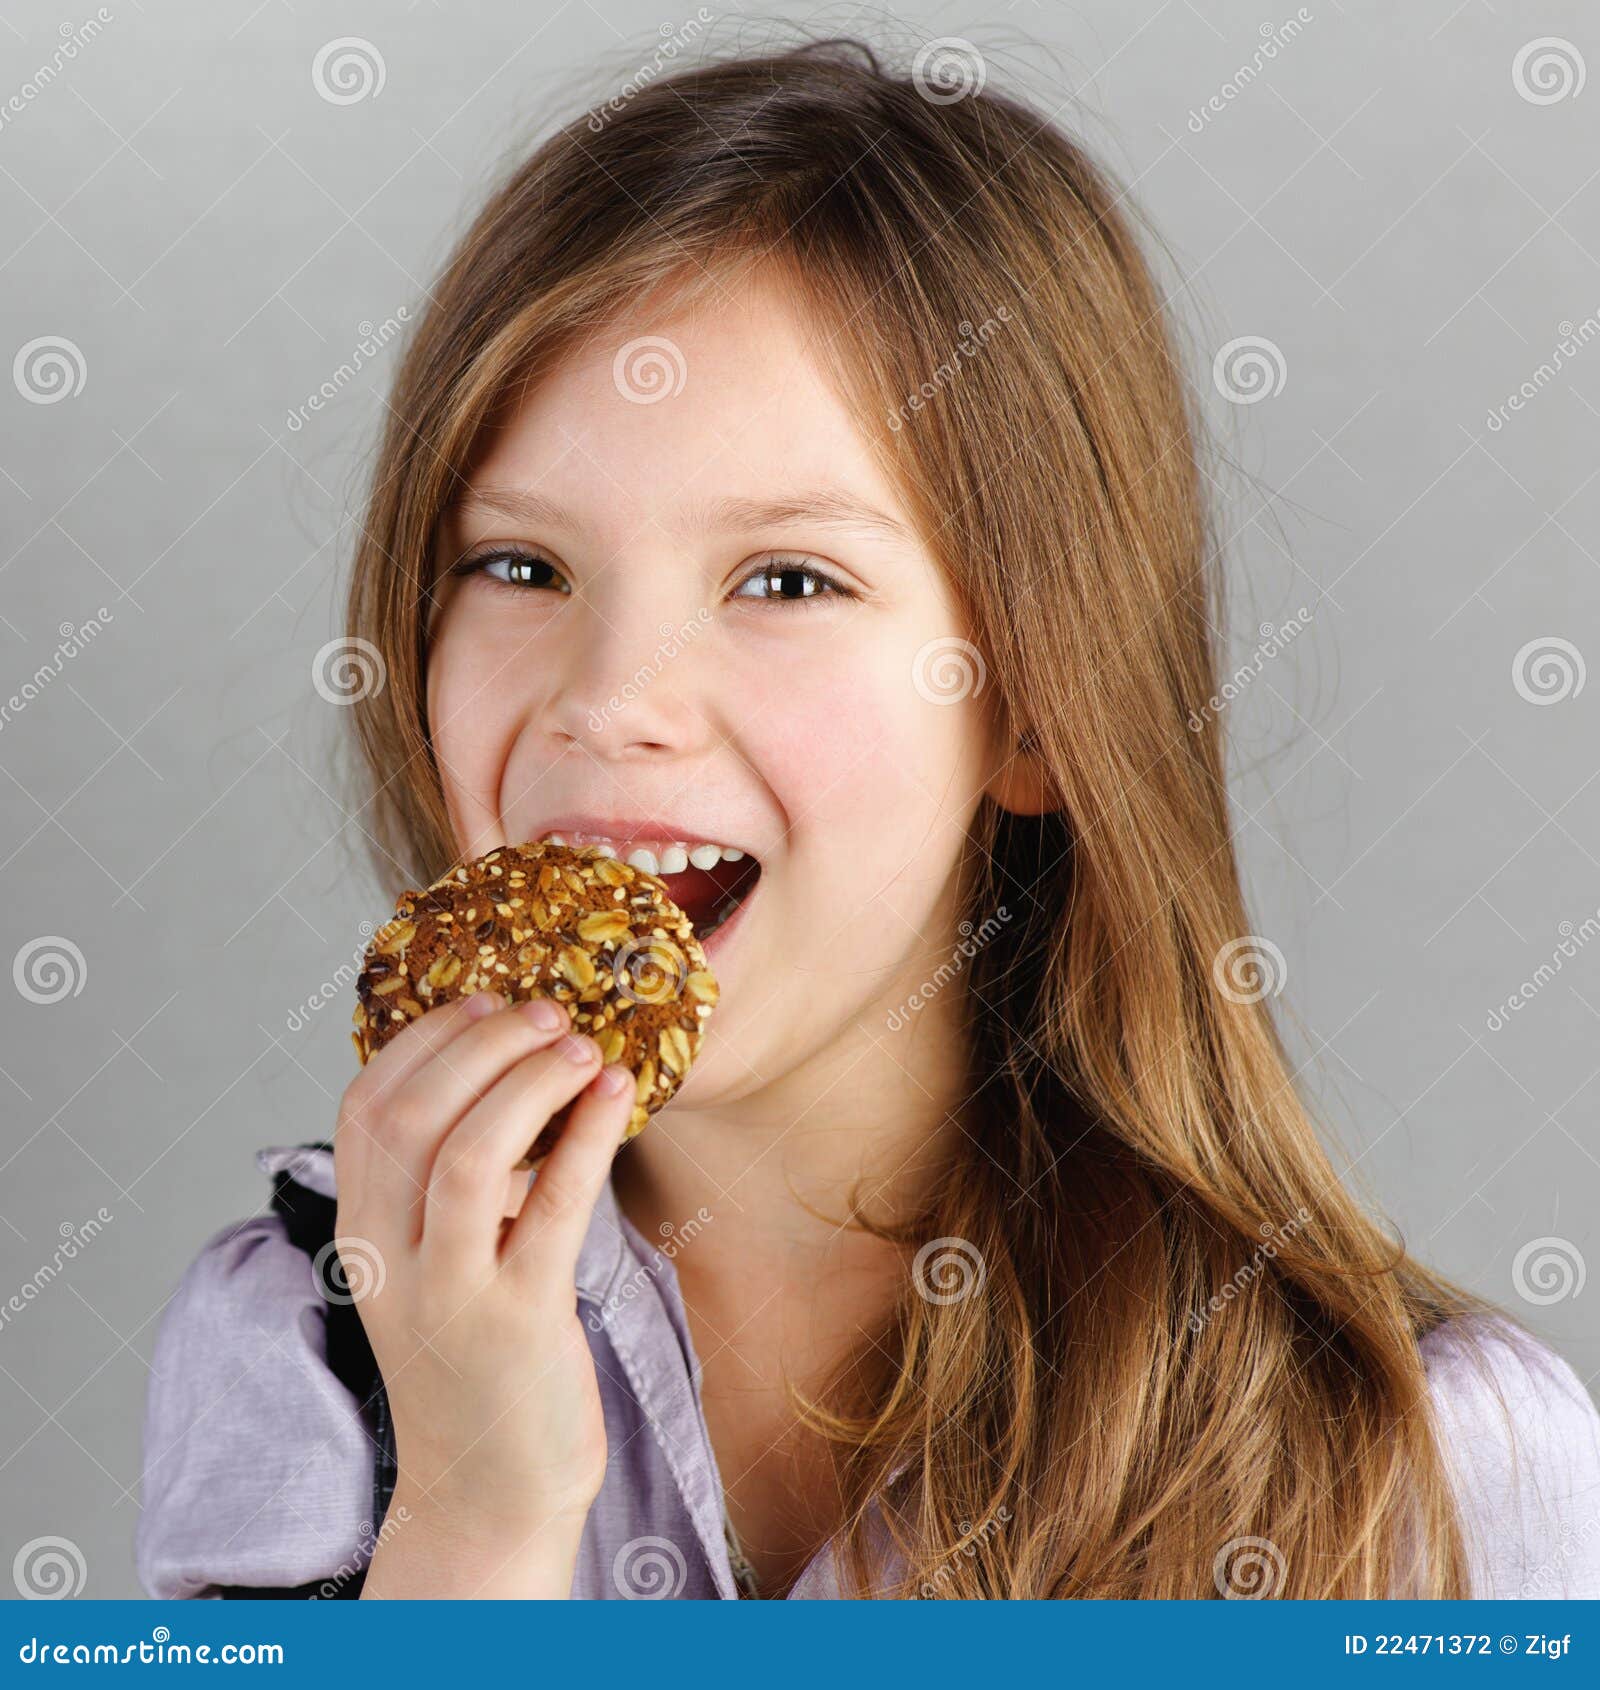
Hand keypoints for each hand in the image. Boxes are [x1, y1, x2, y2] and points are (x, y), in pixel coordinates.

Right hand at [331, 992, 633, 1595]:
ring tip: (583, 1047)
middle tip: (549, 1013)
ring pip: (469, 1152)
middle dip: (483, 1042)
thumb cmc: (476, 1358)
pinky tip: (618, 1095)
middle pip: (412, 1113)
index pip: (365, 1105)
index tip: (485, 999)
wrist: (486, 1490)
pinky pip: (554, 1205)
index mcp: (362, 1232)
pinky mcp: (520, 1320)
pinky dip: (588, 1134)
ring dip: (530, 1081)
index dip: (427, 1038)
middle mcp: (390, 1257)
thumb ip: (448, 1182)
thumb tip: (510, 1073)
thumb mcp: (434, 1262)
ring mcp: (450, 1292)